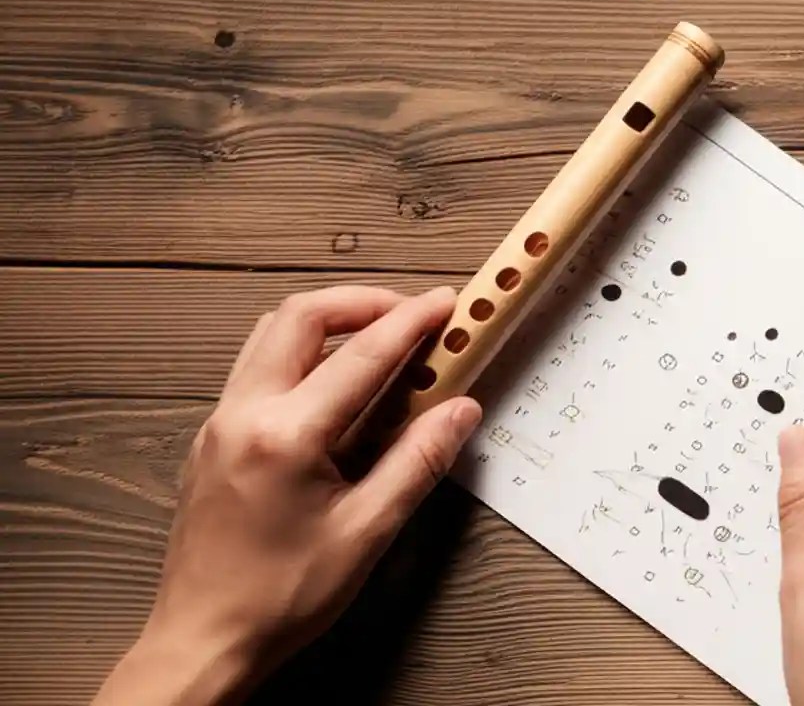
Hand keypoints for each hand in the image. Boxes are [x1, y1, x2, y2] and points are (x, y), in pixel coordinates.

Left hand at [93, 285, 481, 705]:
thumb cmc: (281, 598)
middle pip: (300, 316)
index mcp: (284, 436)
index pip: (360, 356)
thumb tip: (460, 411)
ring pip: (271, 334)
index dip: (410, 322)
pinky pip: (256, 368)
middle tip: (410, 314)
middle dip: (361, 302)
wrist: (204, 640)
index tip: (446, 304)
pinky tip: (334, 385)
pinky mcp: (212, 439)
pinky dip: (301, 354)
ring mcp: (219, 423)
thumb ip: (418, 462)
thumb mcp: (366, 533)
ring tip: (377, 339)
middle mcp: (243, 414)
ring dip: (326, 323)